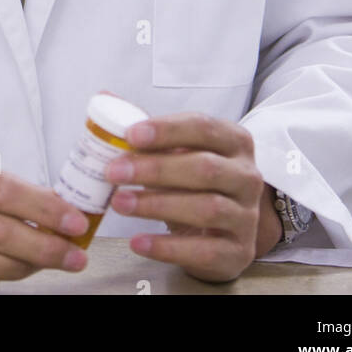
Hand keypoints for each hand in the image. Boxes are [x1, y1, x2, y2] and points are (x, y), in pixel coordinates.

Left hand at [104, 112, 281, 282]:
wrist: (224, 230)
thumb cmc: (195, 182)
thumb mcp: (178, 151)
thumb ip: (147, 130)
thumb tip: (104, 99)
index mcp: (234, 141)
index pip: (202, 127)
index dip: (166, 130)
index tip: (130, 135)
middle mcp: (247, 176)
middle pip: (204, 167)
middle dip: (155, 168)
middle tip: (114, 171)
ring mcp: (247, 216)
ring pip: (207, 208)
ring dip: (157, 205)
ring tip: (119, 203)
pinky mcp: (238, 253)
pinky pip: (205, 251)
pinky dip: (168, 247)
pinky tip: (138, 242)